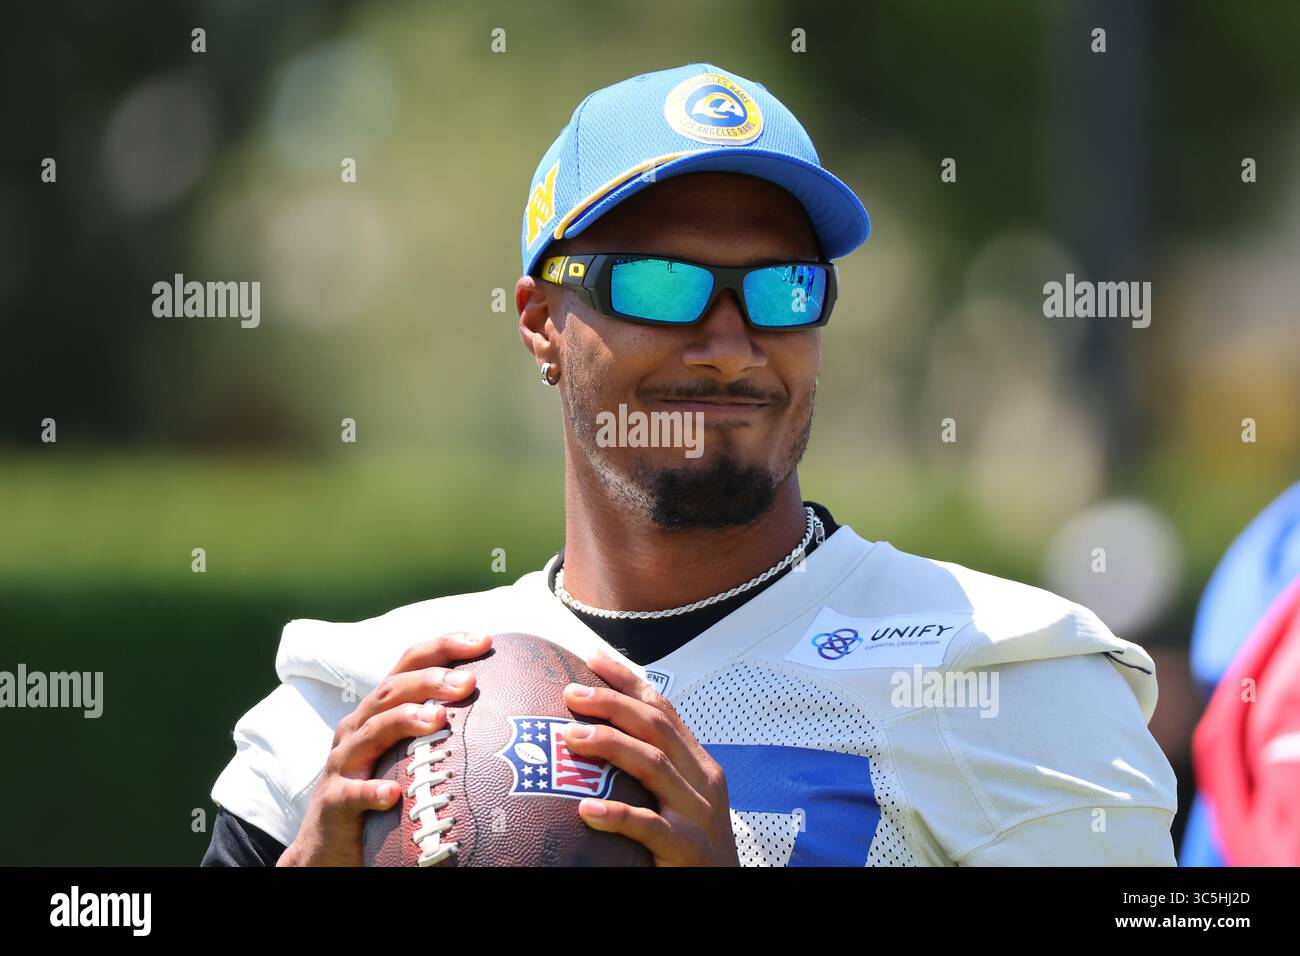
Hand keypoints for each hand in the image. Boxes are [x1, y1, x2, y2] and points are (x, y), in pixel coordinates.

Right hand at [278, 632, 491, 865]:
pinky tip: (393, 795)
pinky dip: (371, 791)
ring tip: (439, 719)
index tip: (485, 640)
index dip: (444, 646)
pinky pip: (351, 794)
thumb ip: (442, 730)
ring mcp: (343, 762)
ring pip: (372, 731)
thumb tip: (509, 717)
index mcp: (380, 709)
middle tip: (468, 682)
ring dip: (405, 720)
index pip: (410, 663)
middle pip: (392, 690)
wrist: (329, 843)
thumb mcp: (408, 752)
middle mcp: (359, 726)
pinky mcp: (334, 801)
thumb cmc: (381, 787)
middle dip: (430, 680)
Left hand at [561, 652, 737, 865]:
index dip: (629, 682)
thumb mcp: (681, 799)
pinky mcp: (689, 849)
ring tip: (570, 738)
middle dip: (613, 704)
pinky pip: (649, 827)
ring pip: (654, 765)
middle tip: (571, 693)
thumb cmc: (692, 846)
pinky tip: (586, 809)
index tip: (593, 658)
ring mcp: (698, 815)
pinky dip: (617, 815)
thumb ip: (653, 771)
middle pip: (657, 728)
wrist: (726, 892)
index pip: (663, 710)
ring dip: (610, 746)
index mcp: (699, 764)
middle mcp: (703, 782)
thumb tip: (599, 738)